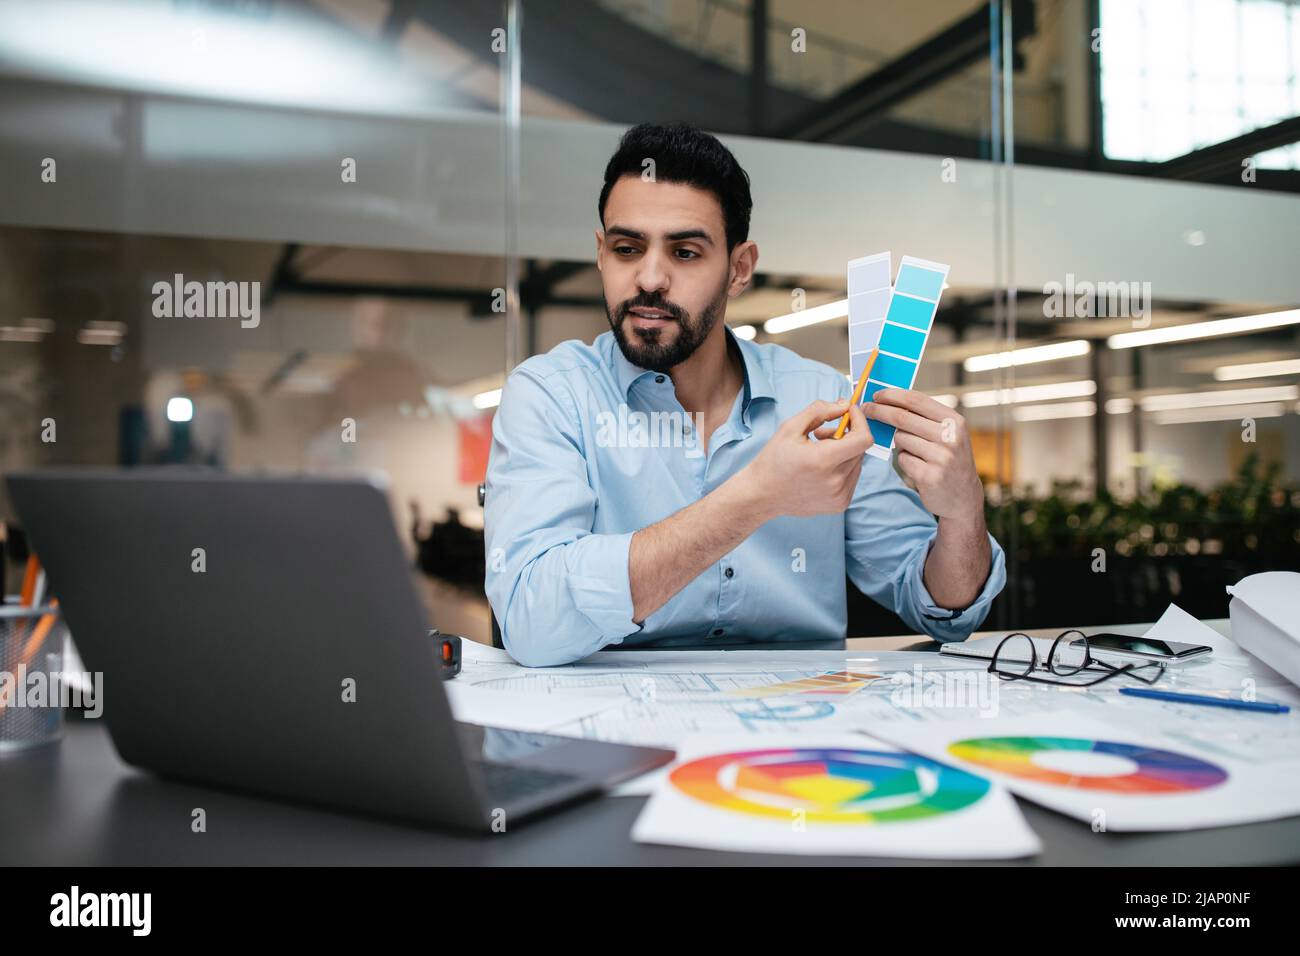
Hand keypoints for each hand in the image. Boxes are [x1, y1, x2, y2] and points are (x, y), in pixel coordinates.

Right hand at [738, 400, 871, 519]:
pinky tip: (821, 468)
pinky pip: (852, 478)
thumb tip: (844, 405)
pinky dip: (842, 468)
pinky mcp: (839, 504)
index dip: (860, 421)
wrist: (761, 495)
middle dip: (846, 435)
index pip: (863, 439)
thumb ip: (820, 411)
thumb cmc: (773, 461)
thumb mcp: (790, 427)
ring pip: (857, 463)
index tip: (849, 413)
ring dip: (844, 452)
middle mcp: (835, 481)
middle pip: (859, 449)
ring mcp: (839, 496)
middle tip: (822, 433)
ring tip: (819, 451)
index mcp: (823, 460)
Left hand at [861, 389, 983, 520]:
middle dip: (879, 411)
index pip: (917, 400)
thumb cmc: (948, 458)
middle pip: (902, 417)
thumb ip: (924, 417)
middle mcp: (950, 437)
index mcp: (954, 421)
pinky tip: (918, 467)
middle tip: (865, 409)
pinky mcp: (929, 476)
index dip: (893, 395)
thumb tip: (889, 401)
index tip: (876, 394)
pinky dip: (904, 460)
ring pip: (900, 439)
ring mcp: (941, 457)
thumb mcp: (947, 433)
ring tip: (916, 452)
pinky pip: (902, 459)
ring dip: (899, 443)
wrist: (963, 496)